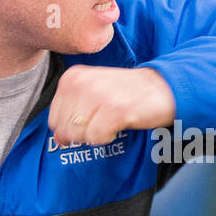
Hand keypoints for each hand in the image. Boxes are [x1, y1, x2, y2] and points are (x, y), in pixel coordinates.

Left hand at [48, 65, 175, 145]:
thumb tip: (59, 138)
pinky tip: (119, 123)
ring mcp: (98, 95)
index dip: (71, 126)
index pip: (53, 118)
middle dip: (83, 133)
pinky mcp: (115, 109)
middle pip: (65, 129)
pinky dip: (107, 136)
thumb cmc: (126, 93)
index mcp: (72, 77)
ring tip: (111, 119)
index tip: (91, 116)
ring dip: (96, 134)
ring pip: (78, 134)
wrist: (162, 88)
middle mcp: (82, 82)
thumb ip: (70, 115)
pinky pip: (96, 137)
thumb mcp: (91, 97)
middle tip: (102, 119)